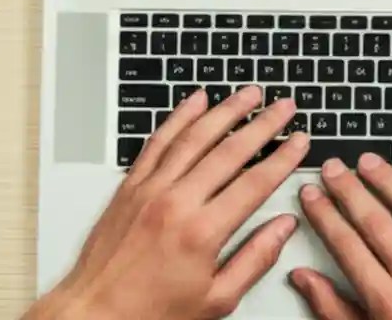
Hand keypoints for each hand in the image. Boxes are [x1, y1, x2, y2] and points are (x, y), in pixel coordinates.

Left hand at [25, 86, 309, 319]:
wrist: (91, 315)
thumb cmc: (149, 313)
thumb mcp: (216, 300)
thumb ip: (255, 259)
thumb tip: (283, 228)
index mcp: (202, 232)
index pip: (255, 183)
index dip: (283, 158)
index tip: (300, 141)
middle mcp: (175, 203)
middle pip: (229, 151)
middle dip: (263, 124)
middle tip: (284, 107)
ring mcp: (149, 190)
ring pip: (194, 137)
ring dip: (226, 110)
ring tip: (249, 94)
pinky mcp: (129, 187)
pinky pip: (158, 142)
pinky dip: (179, 117)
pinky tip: (196, 101)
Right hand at [290, 156, 391, 319]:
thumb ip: (336, 309)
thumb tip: (303, 278)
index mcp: (388, 304)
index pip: (346, 247)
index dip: (325, 216)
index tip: (312, 195)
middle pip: (376, 224)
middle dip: (349, 191)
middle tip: (334, 169)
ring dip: (389, 183)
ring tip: (370, 163)